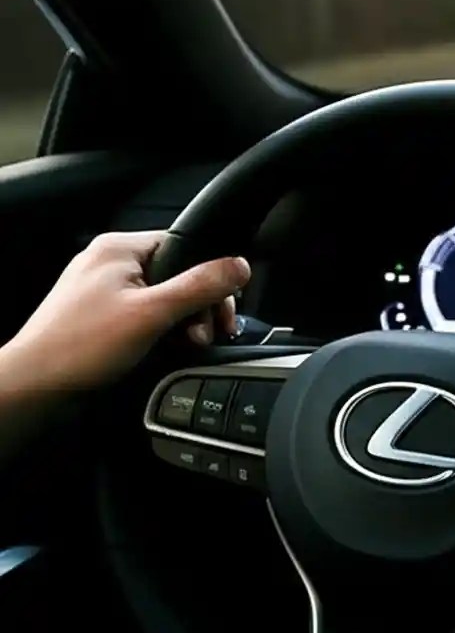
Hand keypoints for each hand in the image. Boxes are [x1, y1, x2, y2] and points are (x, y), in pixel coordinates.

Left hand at [2, 231, 250, 394]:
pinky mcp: (100, 314)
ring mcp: (103, 289)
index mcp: (119, 248)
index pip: (185, 245)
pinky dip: (161, 329)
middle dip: (198, 306)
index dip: (210, 277)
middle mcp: (110, 262)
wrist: (35, 387)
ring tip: (186, 344)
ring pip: (162, 296)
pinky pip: (144, 312)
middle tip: (206, 334)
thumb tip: (240, 266)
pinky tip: (166, 347)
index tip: (222, 309)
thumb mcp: (153, 313)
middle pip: (177, 273)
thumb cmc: (82, 347)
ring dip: (182, 321)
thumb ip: (200, 286)